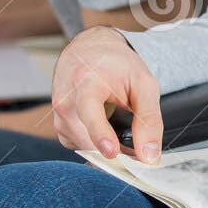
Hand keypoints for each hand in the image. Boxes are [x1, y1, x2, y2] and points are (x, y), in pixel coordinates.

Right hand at [50, 26, 162, 161]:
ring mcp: (58, 114)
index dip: (100, 134)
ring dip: (104, 147)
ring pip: (84, 147)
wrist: (90, 50)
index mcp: (85, 81)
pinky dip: (94, 143)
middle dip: (113, 150)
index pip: (89, 111)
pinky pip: (78, 145)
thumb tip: (150, 156)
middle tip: (136, 150)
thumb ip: (149, 120)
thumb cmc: (117, 64)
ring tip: (119, 126)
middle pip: (87, 139)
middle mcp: (65, 99)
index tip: (112, 152)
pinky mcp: (58, 125)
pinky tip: (105, 127)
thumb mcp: (144, 84)